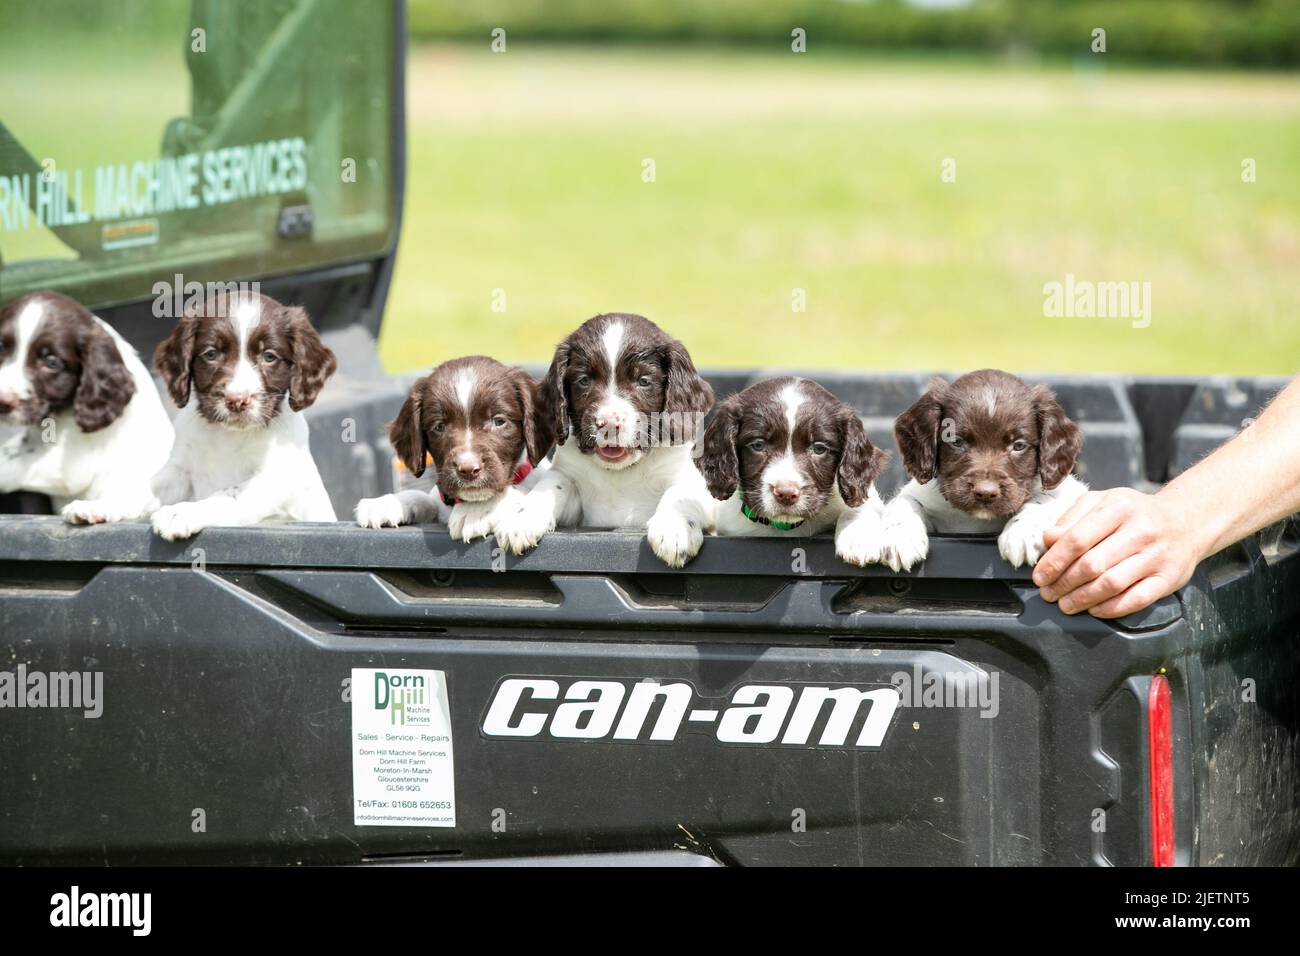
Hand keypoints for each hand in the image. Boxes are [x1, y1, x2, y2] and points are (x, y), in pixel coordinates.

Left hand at [1031, 487, 1203, 618]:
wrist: (1187, 521)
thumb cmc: (1135, 513)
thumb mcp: (1103, 501)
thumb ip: (1072, 517)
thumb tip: (1048, 539)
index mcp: (1119, 508)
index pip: (1077, 539)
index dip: (1053, 561)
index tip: (1039, 575)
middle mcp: (1140, 531)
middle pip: (1092, 564)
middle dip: (1063, 583)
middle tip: (1048, 593)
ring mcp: (1156, 557)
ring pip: (1111, 584)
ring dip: (1082, 599)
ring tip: (1065, 604)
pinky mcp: (1168, 579)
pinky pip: (1135, 599)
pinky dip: (1110, 609)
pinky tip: (1093, 610)